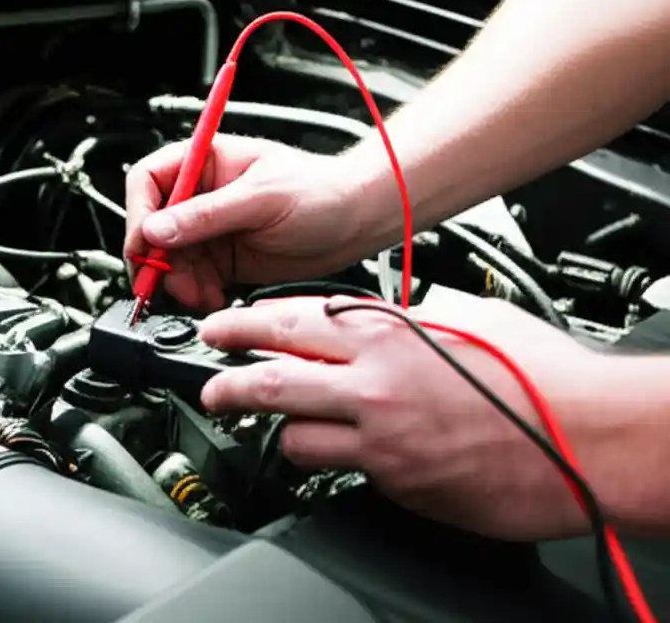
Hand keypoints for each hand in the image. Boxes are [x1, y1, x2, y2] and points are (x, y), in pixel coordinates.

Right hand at [123, 135, 370, 310]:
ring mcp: (209, 230)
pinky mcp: (221, 260)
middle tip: (165, 280)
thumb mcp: (262, 199)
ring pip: (169, 259)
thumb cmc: (322, 192)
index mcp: (204, 161)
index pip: (148, 181)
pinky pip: (191, 280)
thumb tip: (157, 230)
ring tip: (200, 294)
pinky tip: (213, 299)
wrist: (356, 224)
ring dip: (177, 281)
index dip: (139, 212)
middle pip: (151, 226)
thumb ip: (206, 215)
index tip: (147, 242)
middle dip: (156, 258)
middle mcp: (200, 195)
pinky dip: (195, 294)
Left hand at [197, 294, 606, 539]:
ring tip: (254, 423)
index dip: (245, 322)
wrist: (587, 438)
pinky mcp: (393, 477)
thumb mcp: (470, 318)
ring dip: (269, 426)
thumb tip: (387, 314)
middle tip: (205, 381)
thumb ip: (413, 317)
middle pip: (270, 373)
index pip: (293, 318)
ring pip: (289, 428)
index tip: (221, 326)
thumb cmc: (542, 377)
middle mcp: (374, 378)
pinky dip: (319, 458)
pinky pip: (334, 466)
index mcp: (390, 331)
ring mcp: (379, 431)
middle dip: (224, 376)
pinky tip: (321, 454)